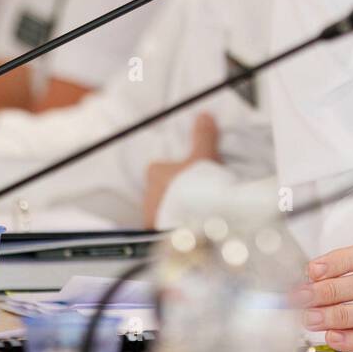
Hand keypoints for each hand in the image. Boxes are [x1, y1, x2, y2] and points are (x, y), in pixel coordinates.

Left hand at [142, 112, 219, 228]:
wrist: (194, 224)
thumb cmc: (195, 187)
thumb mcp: (204, 157)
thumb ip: (203, 136)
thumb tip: (204, 115)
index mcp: (155, 172)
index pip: (159, 169)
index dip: (174, 172)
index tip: (188, 177)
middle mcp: (148, 194)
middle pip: (160, 190)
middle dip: (174, 194)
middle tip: (194, 197)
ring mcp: (152, 217)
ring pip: (162, 211)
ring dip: (174, 213)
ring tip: (195, 217)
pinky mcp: (158, 236)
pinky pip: (165, 229)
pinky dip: (175, 229)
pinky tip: (191, 231)